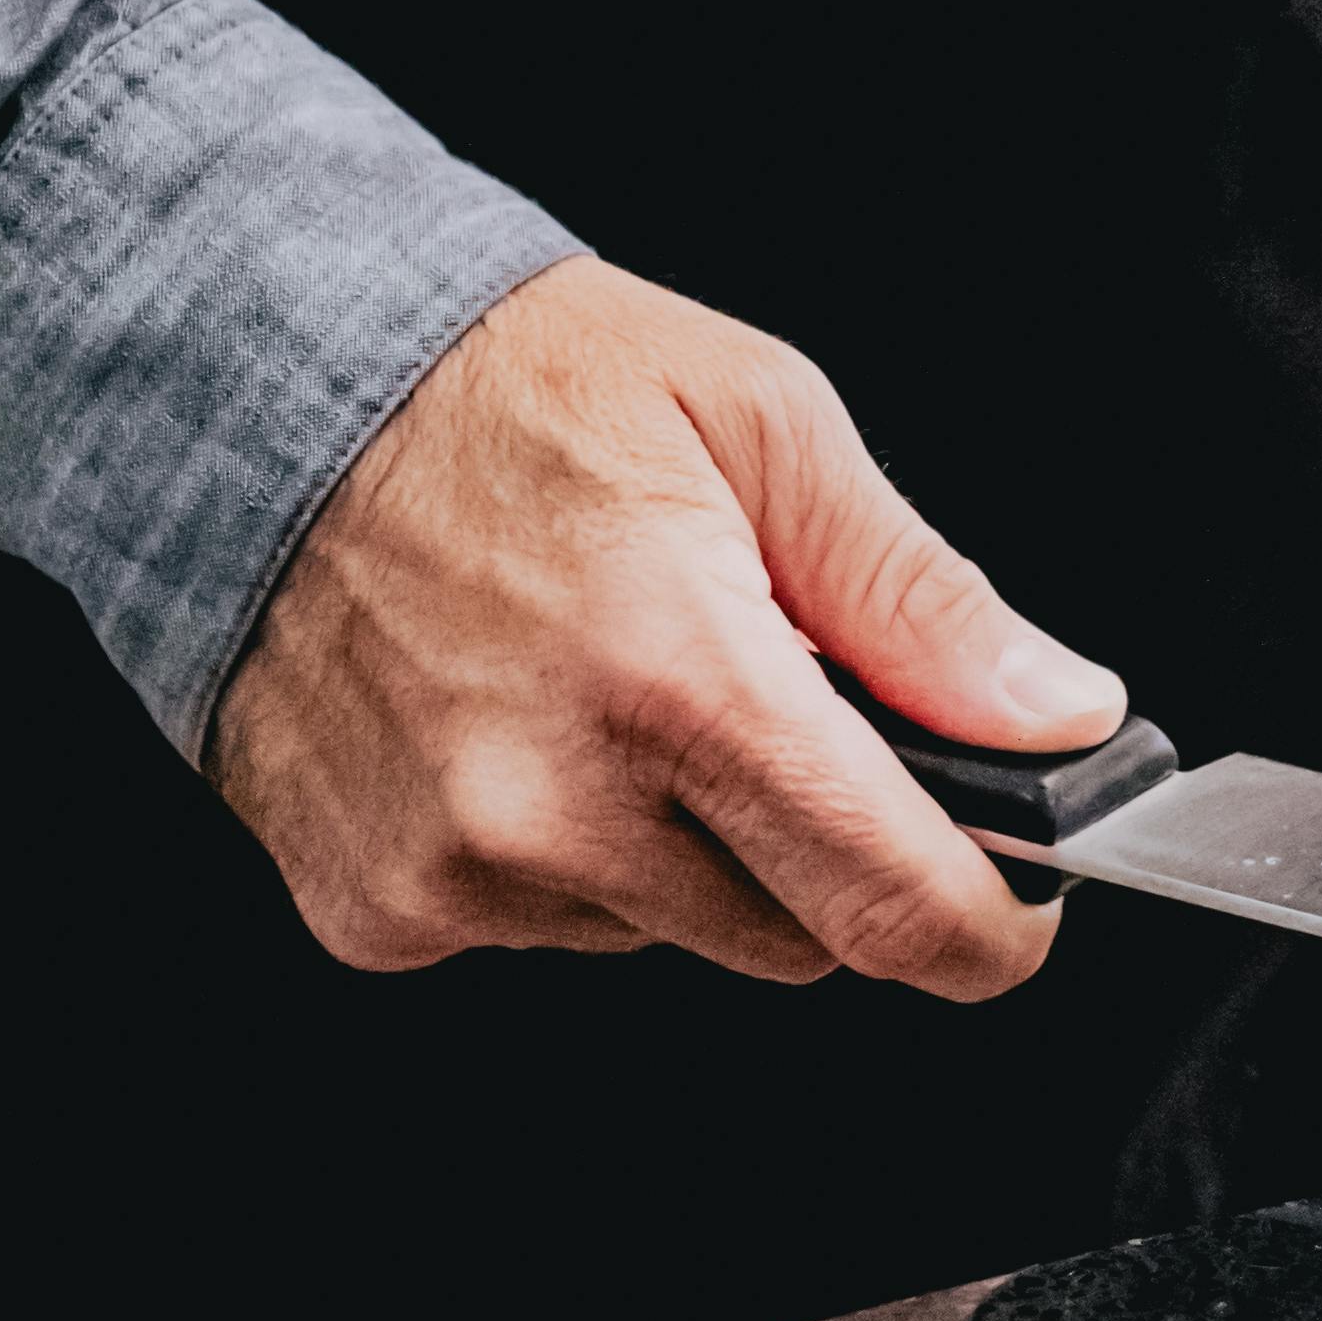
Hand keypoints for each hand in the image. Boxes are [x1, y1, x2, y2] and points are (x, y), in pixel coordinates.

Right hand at [210, 259, 1123, 995]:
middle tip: (771, 699)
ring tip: (622, 685)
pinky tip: (525, 728)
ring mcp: (452, 873)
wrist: (262, 391)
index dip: (991, 927)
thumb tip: (1060, 717)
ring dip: (689, 844)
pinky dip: (566, 855)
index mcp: (677, 678)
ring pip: (671, 936)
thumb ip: (920, 600)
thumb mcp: (763, 423)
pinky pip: (544, 931)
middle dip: (827, 842)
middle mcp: (555, 804)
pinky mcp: (374, 909)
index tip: (1019, 905)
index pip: (893, 902)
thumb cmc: (514, 384)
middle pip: (798, 936)